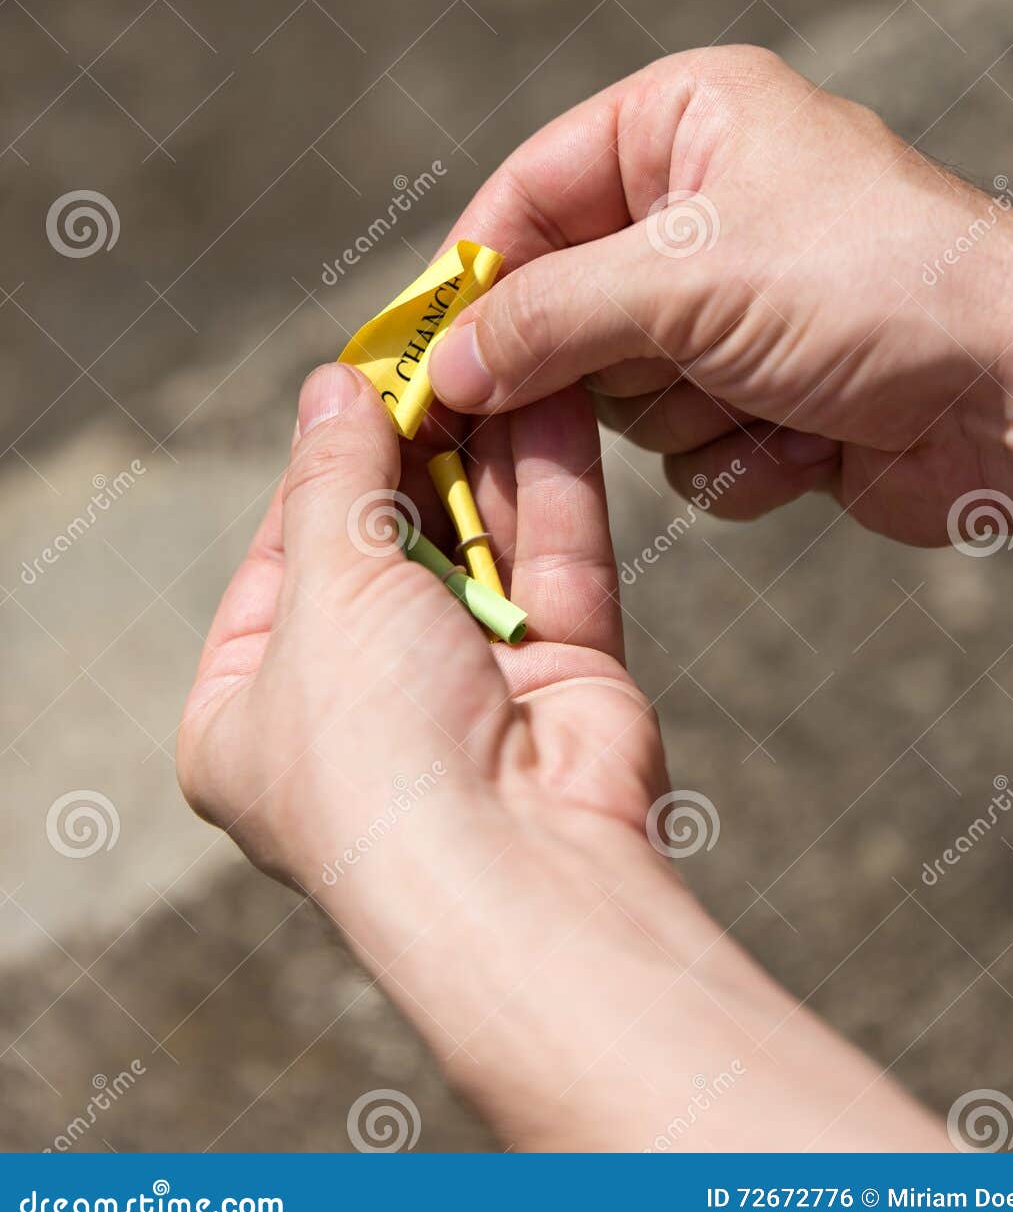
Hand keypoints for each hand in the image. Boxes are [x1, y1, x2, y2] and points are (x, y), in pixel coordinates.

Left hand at [178, 362, 941, 1151]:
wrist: (519, 871)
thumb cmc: (379, 755)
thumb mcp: (325, 593)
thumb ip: (336, 479)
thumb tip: (332, 386)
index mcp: (254, 707)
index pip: (284, 548)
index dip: (322, 454)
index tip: (361, 368)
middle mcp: (358, 699)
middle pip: (387, 536)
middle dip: (415, 440)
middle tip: (441, 342)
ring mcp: (464, 687)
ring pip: (478, 535)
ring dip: (488, 443)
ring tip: (503, 341)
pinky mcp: (559, 673)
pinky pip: (551, 557)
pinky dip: (552, 478)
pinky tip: (555, 392)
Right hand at [430, 46, 1012, 548]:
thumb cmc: (878, 286)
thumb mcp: (689, 278)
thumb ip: (546, 318)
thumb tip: (443, 366)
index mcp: (685, 123)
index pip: (527, 192)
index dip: (474, 274)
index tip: (424, 353)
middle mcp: (702, 207)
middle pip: (561, 304)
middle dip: (603, 361)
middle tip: (630, 380)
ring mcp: (732, 308)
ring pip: (618, 393)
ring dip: (688, 412)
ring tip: (767, 389)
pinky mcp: (760, 395)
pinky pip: (680, 448)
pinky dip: (736, 456)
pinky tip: (810, 433)